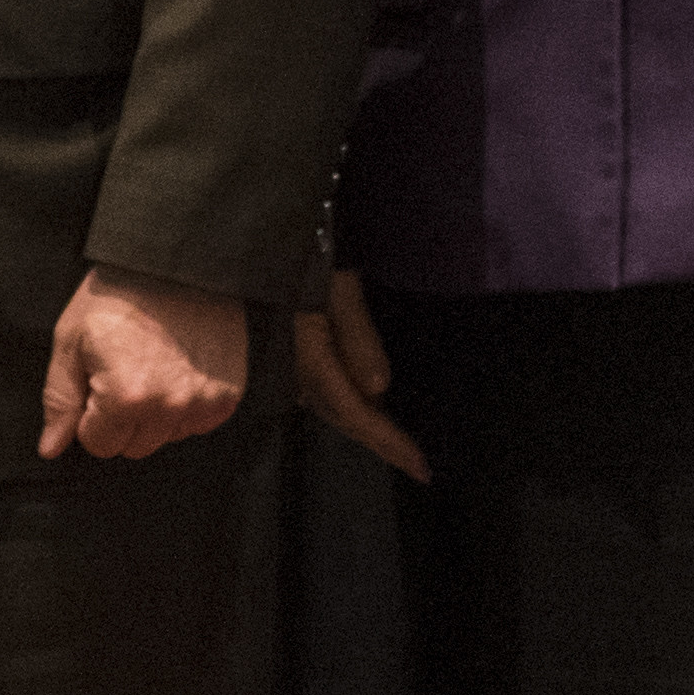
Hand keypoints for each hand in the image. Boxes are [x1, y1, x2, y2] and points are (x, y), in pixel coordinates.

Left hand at [38, 265, 245, 462]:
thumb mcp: (71, 340)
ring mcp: (205, 402)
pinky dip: (184, 404)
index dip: (91, 414)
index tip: (98, 378)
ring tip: (151, 365)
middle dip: (122, 418)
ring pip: (166, 437)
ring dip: (155, 413)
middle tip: (123, 369)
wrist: (173, 261)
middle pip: (134, 447)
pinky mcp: (228, 395)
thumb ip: (60, 400)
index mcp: (126, 397)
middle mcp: (171, 407)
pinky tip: (176, 367)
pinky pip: (197, 423)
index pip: (99, 444)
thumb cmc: (117, 295)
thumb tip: (50, 449)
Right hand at [293, 270, 428, 481]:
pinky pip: (323, 387)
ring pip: (330, 404)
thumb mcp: (340, 286)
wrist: (272, 227)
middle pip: (341, 414)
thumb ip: (357, 335)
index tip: (421, 467)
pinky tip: (364, 405)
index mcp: (308, 351)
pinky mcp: (290, 346)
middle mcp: (294, 363)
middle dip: (378, 441)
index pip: (353, 410)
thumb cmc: (310, 249)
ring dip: (364, 425)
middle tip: (417, 466)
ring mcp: (287, 357)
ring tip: (396, 443)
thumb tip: (379, 388)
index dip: (387, 440)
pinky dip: (349, 404)